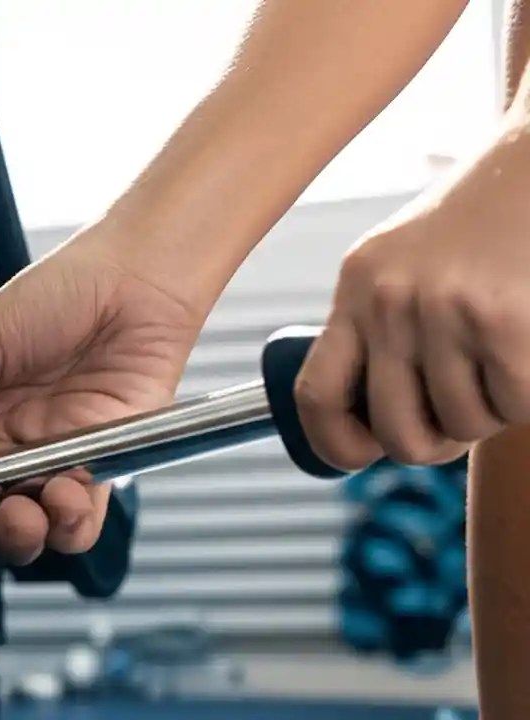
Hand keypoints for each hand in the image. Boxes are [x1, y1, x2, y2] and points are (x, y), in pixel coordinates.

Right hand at [0, 223, 202, 565]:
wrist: (135, 277)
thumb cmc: (59, 293)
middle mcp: (7, 450)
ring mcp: (54, 463)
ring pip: (24, 533)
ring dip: (15, 535)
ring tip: (19, 509)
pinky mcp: (103, 469)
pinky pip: (81, 524)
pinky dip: (67, 526)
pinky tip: (63, 496)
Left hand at [296, 120, 529, 470]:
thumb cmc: (488, 217)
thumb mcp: (409, 262)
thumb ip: (385, 329)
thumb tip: (376, 427)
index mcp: (358, 287)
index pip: (315, 394)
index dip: (335, 445)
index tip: (362, 454)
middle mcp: (390, 301)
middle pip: (397, 433)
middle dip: (436, 442)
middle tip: (463, 414)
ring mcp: (446, 312)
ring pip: (466, 425)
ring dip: (494, 408)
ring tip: (505, 352)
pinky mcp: (506, 324)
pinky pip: (516, 405)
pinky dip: (529, 393)